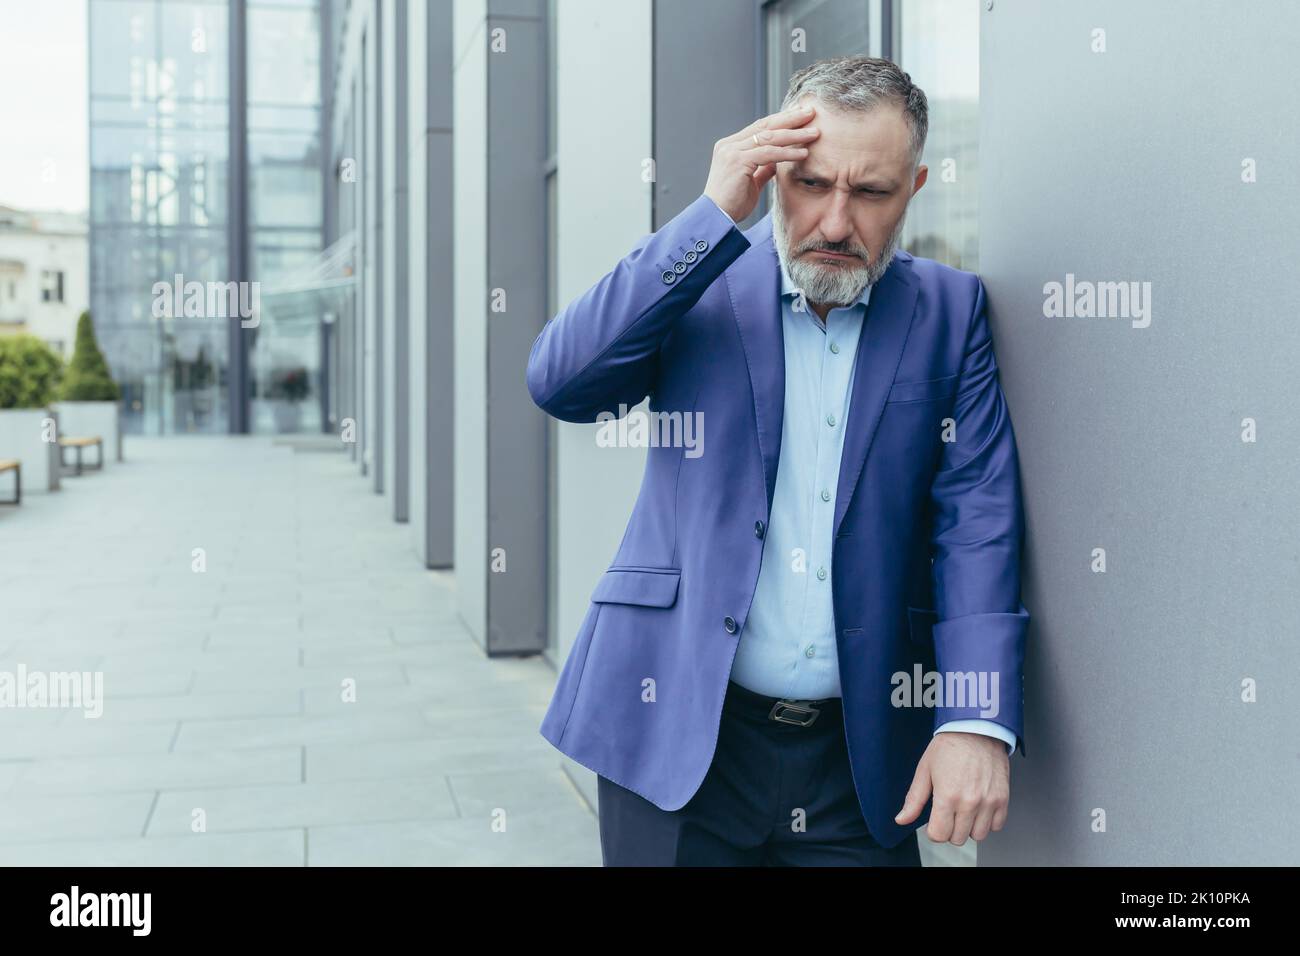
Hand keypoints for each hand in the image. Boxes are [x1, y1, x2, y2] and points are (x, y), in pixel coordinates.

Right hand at [703, 104, 819, 222]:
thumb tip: (778, 161)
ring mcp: (732, 151)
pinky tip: (803, 153)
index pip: (760, 127)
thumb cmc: (731, 204)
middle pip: (765, 125)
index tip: (800, 115)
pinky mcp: (738, 161)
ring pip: (769, 137)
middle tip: (811, 111)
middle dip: (790, 118)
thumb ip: (763, 168)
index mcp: (730, 146)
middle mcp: (729, 145)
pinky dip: (788, 153)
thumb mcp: (751, 182)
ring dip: (794, 134)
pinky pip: (769, 153)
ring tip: (814, 133)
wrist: (716, 219)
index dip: (782, 120)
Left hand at [894, 732, 1009, 845]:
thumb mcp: (924, 770)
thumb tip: (902, 819)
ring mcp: (988, 802)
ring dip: (969, 827)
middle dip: (950, 828)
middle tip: (949, 811)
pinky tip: (979, 807)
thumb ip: (914, 799)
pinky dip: (987, 822)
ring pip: (978, 836)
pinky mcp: (1003, 799)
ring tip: (964, 809)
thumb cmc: (950, 745)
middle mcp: (970, 802)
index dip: (933, 830)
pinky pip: (996, 826)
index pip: (939, 835)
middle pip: (957, 838)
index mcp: (947, 796)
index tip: (934, 820)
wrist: (976, 729)